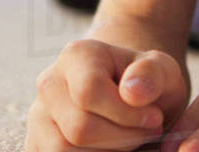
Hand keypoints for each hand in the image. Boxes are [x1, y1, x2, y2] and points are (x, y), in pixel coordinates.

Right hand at [25, 39, 188, 150]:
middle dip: (122, 138)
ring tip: (130, 139)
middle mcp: (49, 83)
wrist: (131, 96)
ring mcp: (38, 115)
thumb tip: (133, 92)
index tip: (155, 119)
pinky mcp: (37, 143)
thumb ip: (153, 74)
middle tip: (146, 132)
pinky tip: (112, 148)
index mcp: (77, 56)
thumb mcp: (161, 70)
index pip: (89, 92)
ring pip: (63, 150)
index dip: (126, 114)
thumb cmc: (145, 83)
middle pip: (78, 128)